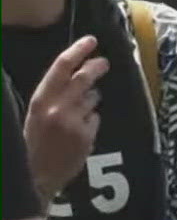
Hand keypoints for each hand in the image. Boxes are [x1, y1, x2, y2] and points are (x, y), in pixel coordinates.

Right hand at [25, 36, 106, 198]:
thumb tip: (68, 77)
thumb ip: (49, 97)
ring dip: (90, 99)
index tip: (91, 41)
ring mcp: (75, 122)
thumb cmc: (28, 145)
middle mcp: (58, 108)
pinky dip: (90, 121)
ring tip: (77, 111)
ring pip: (92, 99)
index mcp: (39, 101)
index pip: (60, 68)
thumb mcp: (32, 116)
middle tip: (104, 63)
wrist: (33, 178)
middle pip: (84, 78)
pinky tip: (79, 131)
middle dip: (96, 67)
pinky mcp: (87, 136)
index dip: (77, 51)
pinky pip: (95, 119)